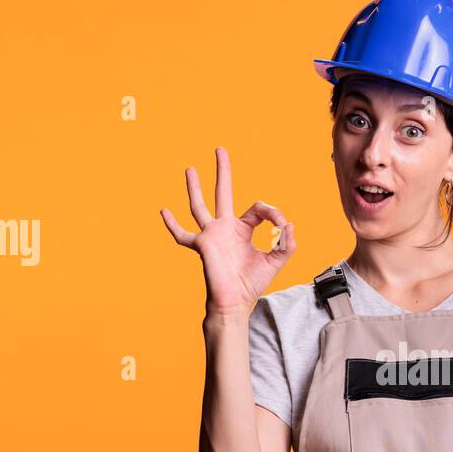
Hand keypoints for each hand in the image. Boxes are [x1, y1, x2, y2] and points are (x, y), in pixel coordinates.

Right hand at [160, 147, 296, 316]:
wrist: (236, 302)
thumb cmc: (252, 283)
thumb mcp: (276, 261)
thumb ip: (287, 243)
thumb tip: (288, 225)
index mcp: (243, 229)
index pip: (258, 208)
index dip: (273, 214)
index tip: (282, 227)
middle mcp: (226, 228)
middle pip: (223, 193)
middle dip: (223, 171)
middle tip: (220, 149)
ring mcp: (211, 235)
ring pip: (200, 206)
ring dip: (195, 187)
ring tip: (190, 169)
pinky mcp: (202, 245)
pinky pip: (183, 235)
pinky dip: (172, 225)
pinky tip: (163, 211)